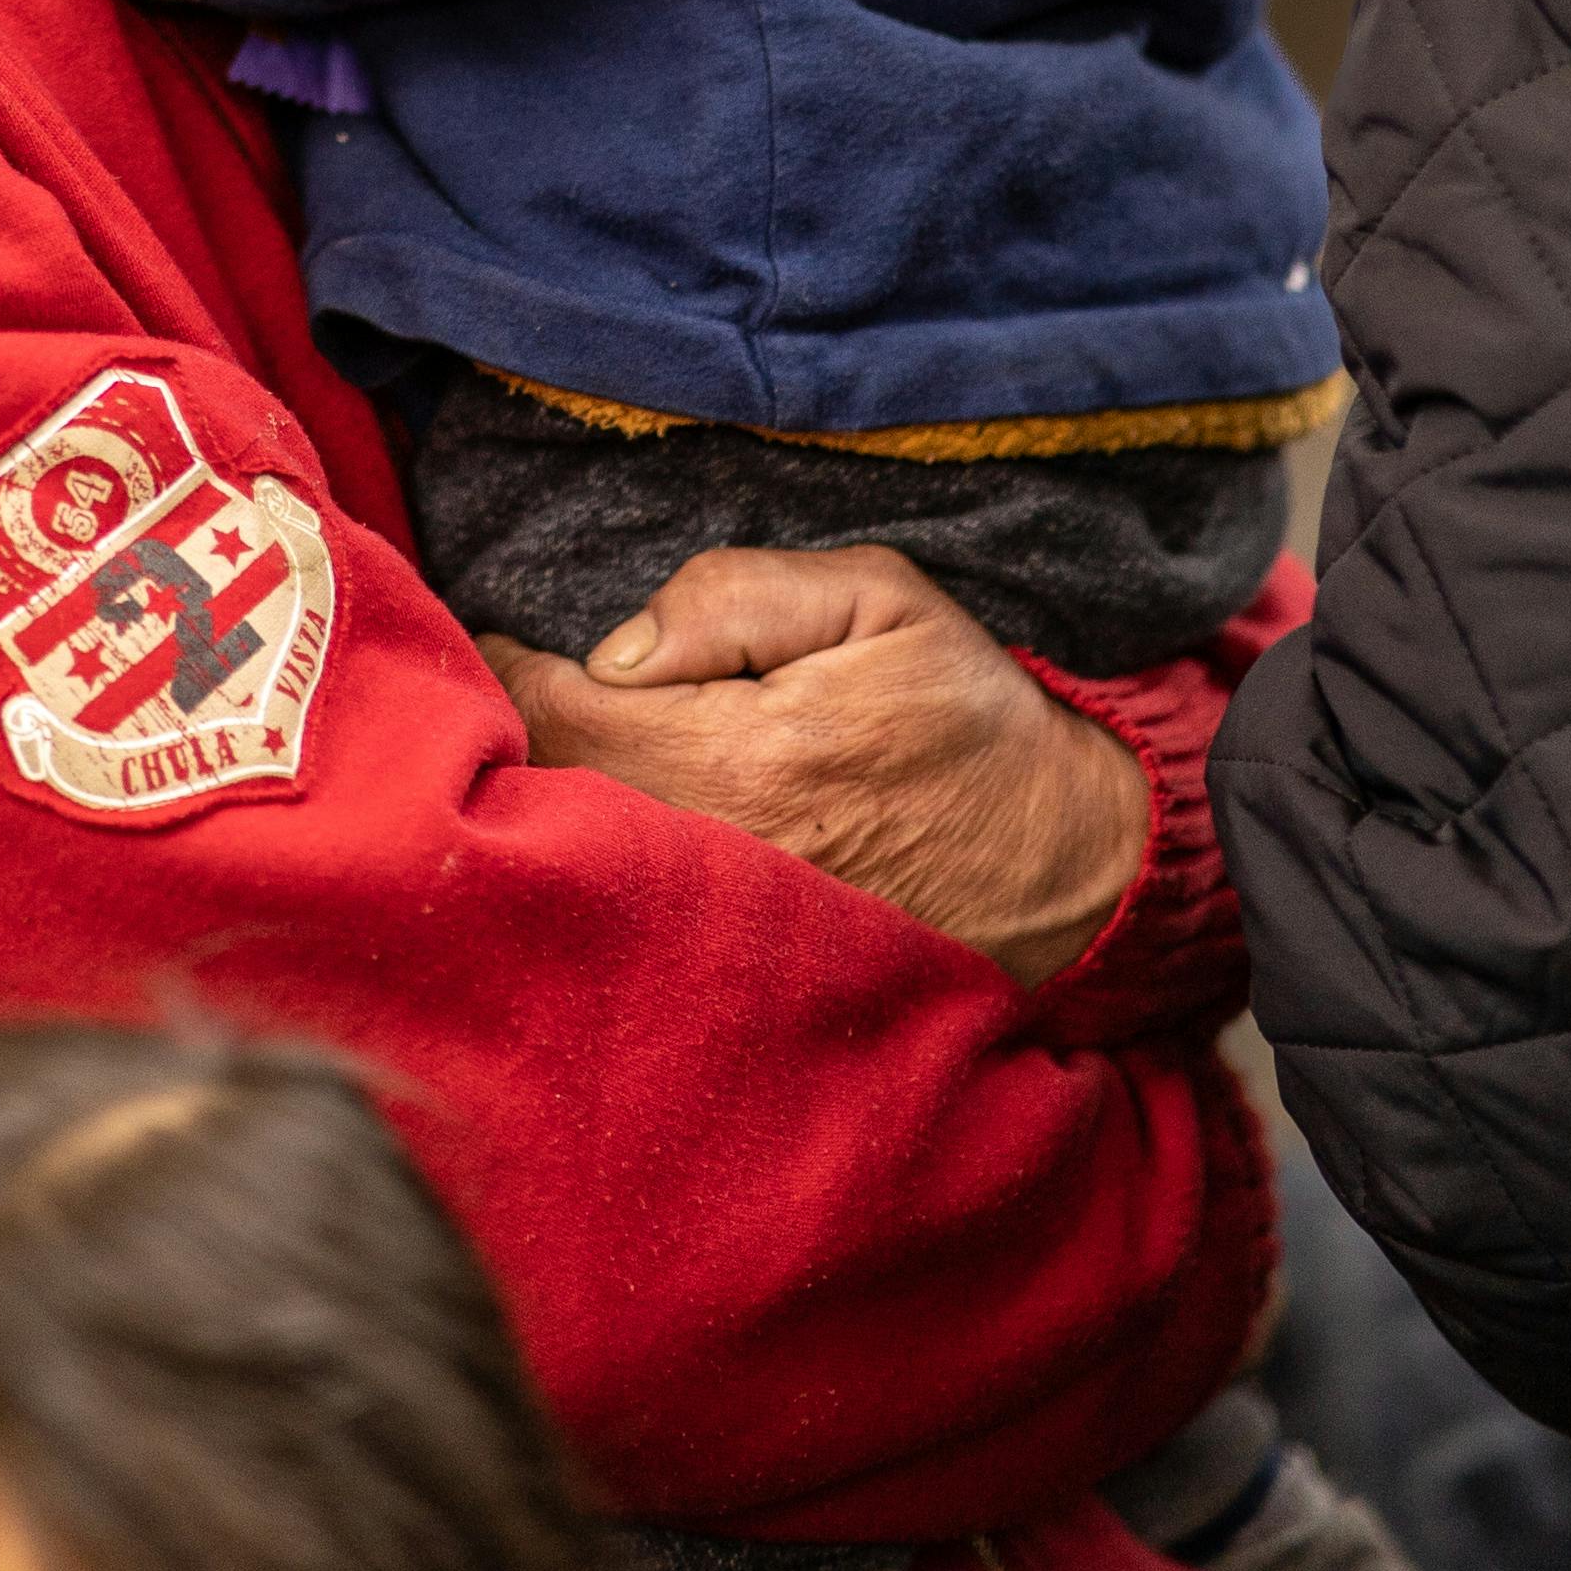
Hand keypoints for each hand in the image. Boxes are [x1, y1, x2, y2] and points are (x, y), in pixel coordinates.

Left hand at [479, 546, 1148, 986]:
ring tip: (550, 747)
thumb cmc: (968, 712)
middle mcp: (720, 860)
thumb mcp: (880, 598)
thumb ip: (737, 597)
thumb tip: (616, 648)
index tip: (502, 634)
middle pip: (550, 795)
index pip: (560, 714)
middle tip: (513, 685)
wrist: (1068, 856)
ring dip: (548, 801)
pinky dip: (598, 867)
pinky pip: (630, 915)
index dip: (508, 665)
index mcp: (745, 758)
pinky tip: (606, 828)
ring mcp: (728, 930)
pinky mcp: (742, 972)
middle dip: (515, 735)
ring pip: (581, 861)